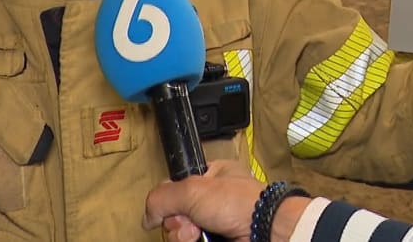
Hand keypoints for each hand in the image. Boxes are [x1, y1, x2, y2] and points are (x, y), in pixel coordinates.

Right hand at [144, 160, 308, 241]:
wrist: (265, 230)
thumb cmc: (239, 203)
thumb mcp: (192, 189)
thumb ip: (162, 197)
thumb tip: (148, 216)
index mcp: (213, 176)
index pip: (176, 187)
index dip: (170, 199)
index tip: (171, 206)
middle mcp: (215, 199)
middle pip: (177, 214)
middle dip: (177, 222)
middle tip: (190, 224)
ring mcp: (218, 222)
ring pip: (184, 233)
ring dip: (183, 237)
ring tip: (196, 236)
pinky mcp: (221, 240)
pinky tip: (202, 241)